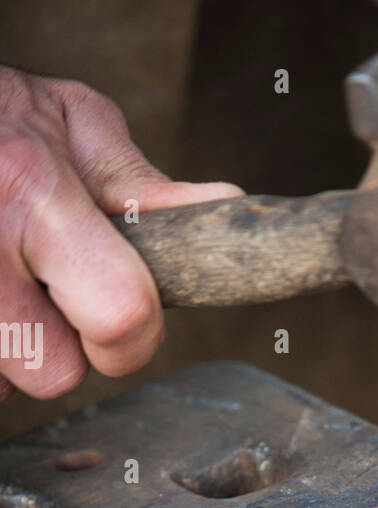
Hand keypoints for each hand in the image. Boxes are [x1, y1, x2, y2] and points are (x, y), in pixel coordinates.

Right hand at [0, 67, 241, 401]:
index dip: (132, 334)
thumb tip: (224, 208)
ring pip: (1, 385)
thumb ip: (139, 185)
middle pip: (54, 374)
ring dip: (7, 349)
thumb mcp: (67, 122)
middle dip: (59, 343)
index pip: (120, 319)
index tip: (121, 316)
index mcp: (34, 197)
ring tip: (0, 279)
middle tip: (41, 287)